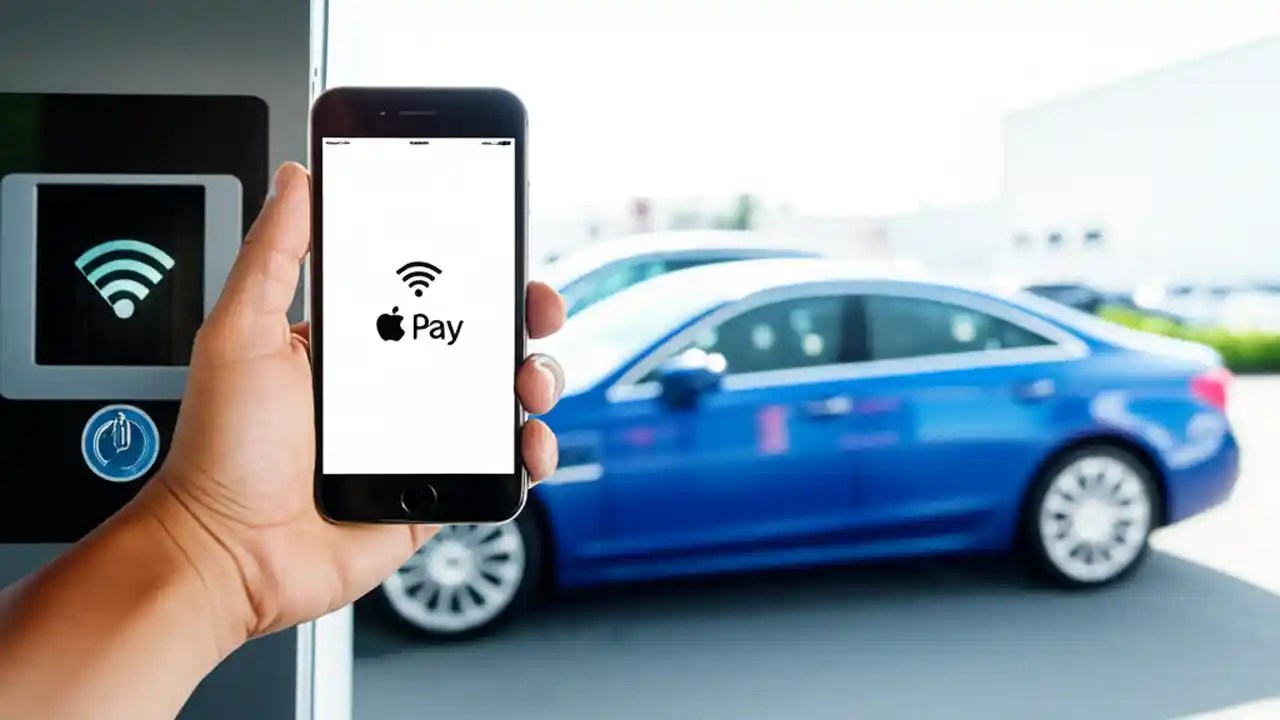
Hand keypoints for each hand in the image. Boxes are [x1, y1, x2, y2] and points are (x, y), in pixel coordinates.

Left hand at [135, 162, 565, 649]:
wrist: (226, 554)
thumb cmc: (220, 451)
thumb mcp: (240, 333)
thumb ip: (275, 255)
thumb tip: (297, 180)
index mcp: (353, 344)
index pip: (429, 292)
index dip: (475, 268)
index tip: (503, 247)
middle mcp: (392, 388)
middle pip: (481, 340)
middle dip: (523, 320)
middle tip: (536, 311)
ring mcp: (419, 441)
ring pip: (502, 399)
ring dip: (535, 381)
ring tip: (529, 384)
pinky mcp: (435, 492)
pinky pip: (500, 468)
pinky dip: (530, 453)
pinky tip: (528, 444)